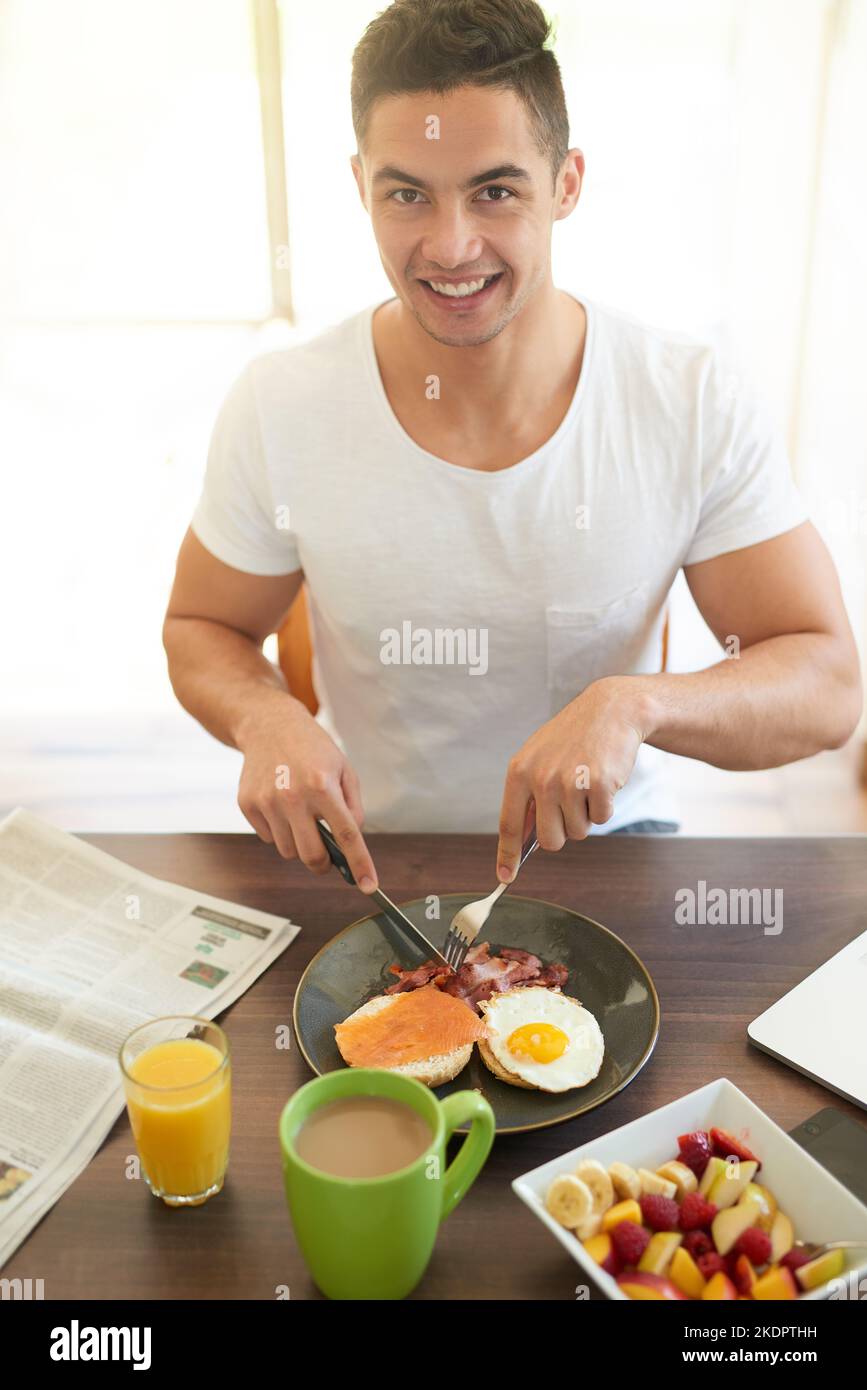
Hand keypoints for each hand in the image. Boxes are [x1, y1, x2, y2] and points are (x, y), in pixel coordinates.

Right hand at [235, 693, 377, 890]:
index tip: (368, 886)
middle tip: (327, 855)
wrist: (268, 725)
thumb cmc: (312, 748)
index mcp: (322, 786)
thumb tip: (351, 840)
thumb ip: (353, 807)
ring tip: (300, 814)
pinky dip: (279, 831)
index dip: (359, 864)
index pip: (346, 835)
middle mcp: (293, 796)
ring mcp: (267, 802)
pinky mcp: (248, 804)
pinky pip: (268, 838)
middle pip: (312, 856)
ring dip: (299, 843)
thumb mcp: (344, 769)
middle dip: (323, 864)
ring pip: (288, 851)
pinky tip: (281, 805)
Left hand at [496, 677, 655, 880]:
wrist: (610, 711)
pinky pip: (602, 818)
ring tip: (587, 782)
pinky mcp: (599, 784)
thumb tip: (524, 841)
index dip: (508, 855)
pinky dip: (605, 805)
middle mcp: (541, 779)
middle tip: (571, 806)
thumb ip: (529, 796)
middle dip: (563, 832)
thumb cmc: (573, 738)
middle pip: (550, 840)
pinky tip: (603, 778)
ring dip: (586, 814)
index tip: (505, 877)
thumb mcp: (539, 758)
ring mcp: (570, 782)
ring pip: (578, 831)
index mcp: (519, 772)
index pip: (510, 824)